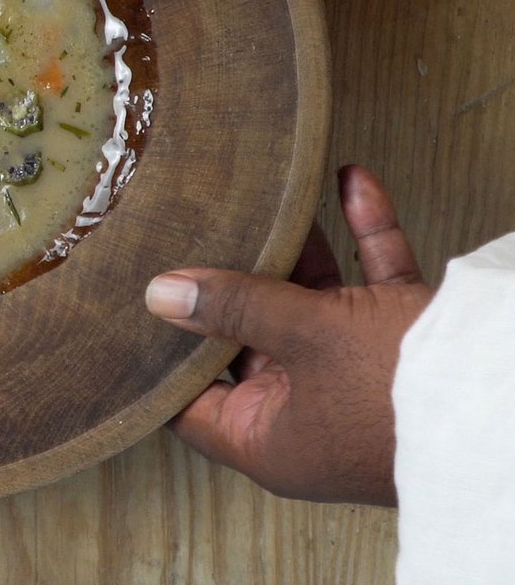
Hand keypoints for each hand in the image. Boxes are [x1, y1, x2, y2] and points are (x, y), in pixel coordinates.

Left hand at [145, 166, 432, 505]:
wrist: (505, 398)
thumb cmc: (396, 392)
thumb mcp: (304, 336)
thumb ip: (235, 306)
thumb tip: (161, 294)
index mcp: (269, 436)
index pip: (192, 402)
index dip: (161, 356)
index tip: (138, 302)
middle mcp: (306, 410)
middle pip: (249, 338)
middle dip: (237, 279)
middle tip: (204, 227)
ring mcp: (353, 377)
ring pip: (313, 304)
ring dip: (302, 248)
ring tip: (272, 197)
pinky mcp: (400, 346)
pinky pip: (371, 286)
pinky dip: (365, 237)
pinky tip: (353, 182)